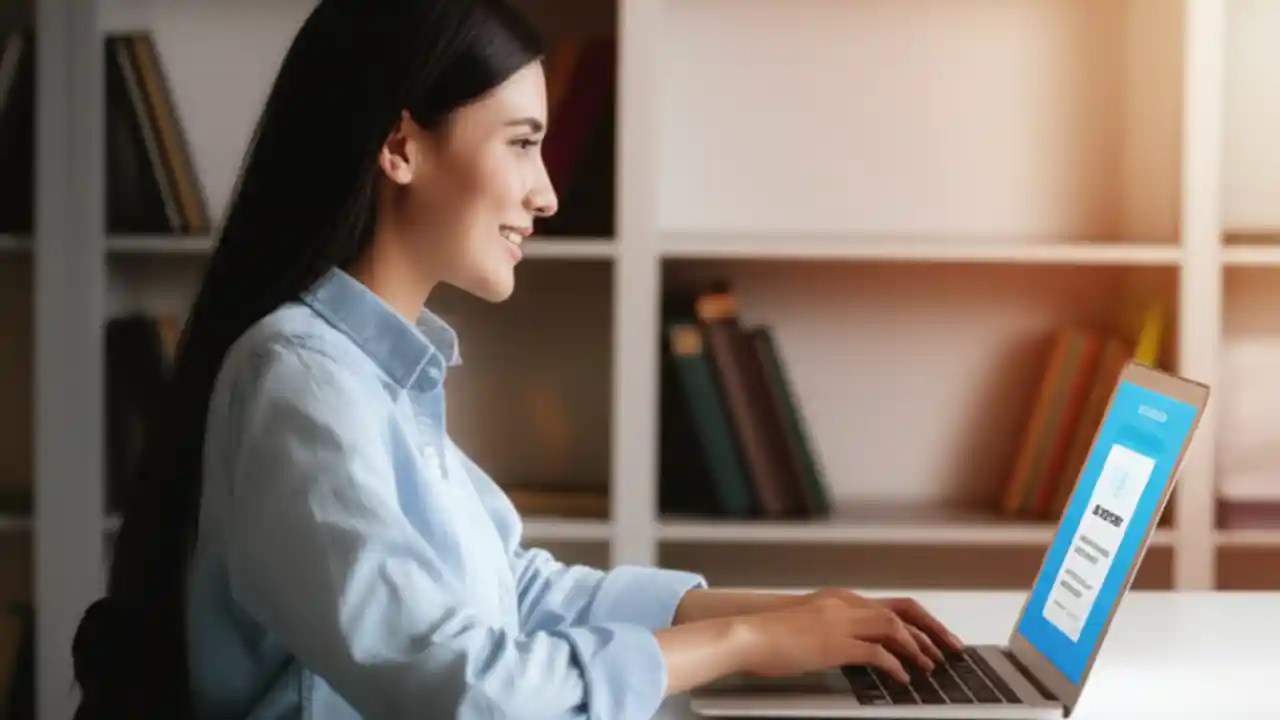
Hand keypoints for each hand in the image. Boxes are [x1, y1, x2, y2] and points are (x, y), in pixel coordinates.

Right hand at [775, 588, 964, 663]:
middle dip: (930, 631)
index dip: (920, 621)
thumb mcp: (810, 624)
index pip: (893, 605)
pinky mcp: (834, 643)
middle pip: (902, 612)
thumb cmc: (773, 634)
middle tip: (949, 650)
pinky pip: (876, 653)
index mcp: (842, 599)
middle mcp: (846, 605)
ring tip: (929, 666)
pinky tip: (902, 678)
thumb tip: (857, 645)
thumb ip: (836, 628)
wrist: (748, 634)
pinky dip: (895, 666)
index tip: (937, 637)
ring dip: (916, 648)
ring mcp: (841, 622)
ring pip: (894, 628)